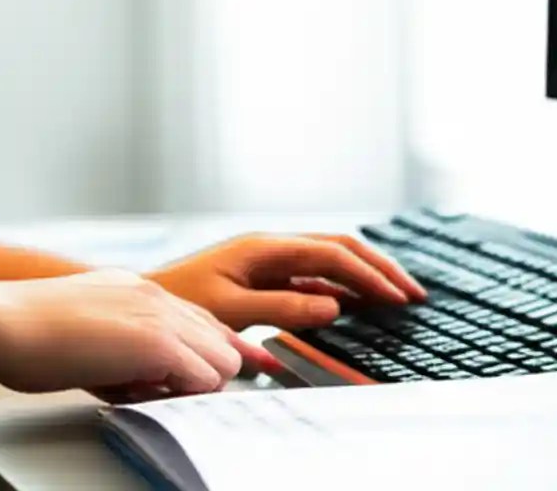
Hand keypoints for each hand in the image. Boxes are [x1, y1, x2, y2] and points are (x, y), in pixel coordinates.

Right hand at [0, 269, 277, 399]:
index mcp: (142, 291)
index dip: (217, 347)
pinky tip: (145, 392)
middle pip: (222, 340)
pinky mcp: (158, 343)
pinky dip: (185, 393)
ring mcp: (162, 317)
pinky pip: (203, 377)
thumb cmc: (28, 331)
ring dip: (195, 384)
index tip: (234, 364)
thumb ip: (125, 347)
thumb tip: (147, 380)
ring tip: (146, 391)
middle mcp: (159, 297)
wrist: (3, 321)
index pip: (203, 319)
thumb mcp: (90, 329)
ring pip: (222, 361)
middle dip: (205, 372)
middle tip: (165, 391)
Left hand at [146, 233, 427, 330]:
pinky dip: (342, 289)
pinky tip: (357, 304)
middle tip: (413, 293)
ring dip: (365, 277)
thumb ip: (282, 308)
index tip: (398, 298)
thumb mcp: (229, 309)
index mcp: (267, 247)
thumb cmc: (178, 301)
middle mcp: (274, 248)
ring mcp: (271, 261)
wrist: (144, 301)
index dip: (370, 275)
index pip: (333, 255)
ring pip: (331, 262)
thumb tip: (333, 308)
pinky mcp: (266, 278)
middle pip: (341, 250)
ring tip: (396, 296)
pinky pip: (314, 279)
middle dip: (380, 269)